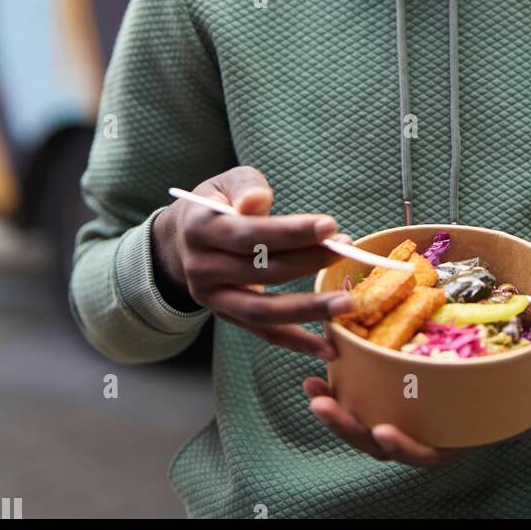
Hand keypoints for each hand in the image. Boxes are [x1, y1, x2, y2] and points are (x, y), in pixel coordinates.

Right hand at [150, 165, 354, 359]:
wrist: (184, 238)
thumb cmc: (219, 202)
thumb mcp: (228, 182)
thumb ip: (246, 187)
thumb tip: (257, 202)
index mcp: (200, 229)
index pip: (249, 234)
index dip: (290, 232)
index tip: (330, 226)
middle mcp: (201, 268)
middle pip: (261, 271)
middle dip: (309, 261)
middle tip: (346, 250)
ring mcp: (212, 298)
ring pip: (262, 310)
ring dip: (307, 309)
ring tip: (345, 302)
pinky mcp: (227, 316)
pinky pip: (264, 332)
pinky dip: (296, 341)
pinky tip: (328, 347)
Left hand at [303, 344, 530, 463]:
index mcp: (471, 435)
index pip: (433, 454)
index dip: (405, 448)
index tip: (382, 432)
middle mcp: (442, 428)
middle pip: (388, 441)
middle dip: (352, 428)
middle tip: (323, 404)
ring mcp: (425, 411)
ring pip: (373, 419)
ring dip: (341, 407)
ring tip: (311, 386)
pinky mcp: (416, 388)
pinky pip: (379, 390)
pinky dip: (351, 382)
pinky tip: (328, 363)